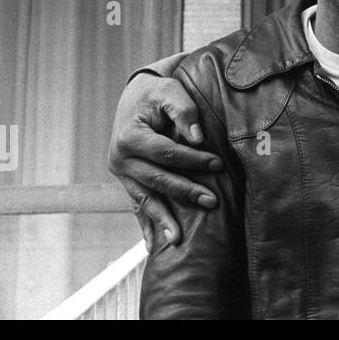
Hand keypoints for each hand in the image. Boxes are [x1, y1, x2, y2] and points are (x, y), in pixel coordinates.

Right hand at [107, 73, 222, 249]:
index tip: (218, 163)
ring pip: (144, 199)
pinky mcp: (127, 181)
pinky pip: (137, 205)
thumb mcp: (170, 93)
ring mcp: (122, 173)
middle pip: (157, 180)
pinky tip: (153, 246)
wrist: (134, 97)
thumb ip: (184, 112)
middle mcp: (120, 159)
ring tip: (178, 240)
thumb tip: (198, 139)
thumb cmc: (157, 94)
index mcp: (129, 137)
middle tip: (212, 201)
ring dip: (163, 219)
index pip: (166, 153)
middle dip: (185, 192)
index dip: (193, 160)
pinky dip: (146, 224)